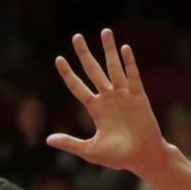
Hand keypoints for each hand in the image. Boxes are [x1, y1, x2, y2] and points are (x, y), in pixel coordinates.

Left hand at [47, 30, 172, 175]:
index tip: (58, 59)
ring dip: (109, 50)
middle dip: (85, 54)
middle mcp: (108, 98)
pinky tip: (125, 48)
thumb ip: (70, 143)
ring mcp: (124, 96)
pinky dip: (129, 63)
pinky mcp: (139, 97)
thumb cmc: (118, 157)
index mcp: (95, 109)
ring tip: (105, 31)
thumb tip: (47, 140)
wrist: (142, 158)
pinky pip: (133, 77)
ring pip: (114, 68)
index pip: (78, 87)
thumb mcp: (90, 150)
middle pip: (93, 71)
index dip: (68, 74)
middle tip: (76, 36)